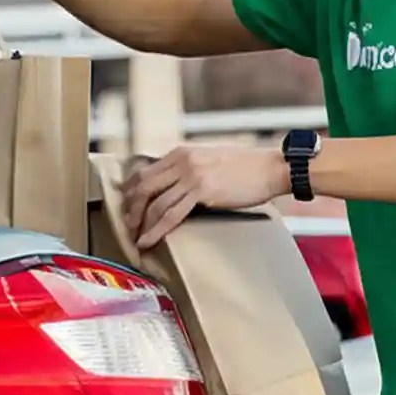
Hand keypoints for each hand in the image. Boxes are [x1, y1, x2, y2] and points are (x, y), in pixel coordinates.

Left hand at [121, 144, 290, 249]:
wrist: (269, 167)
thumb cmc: (245, 166)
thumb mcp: (209, 158)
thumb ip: (189, 167)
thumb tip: (174, 185)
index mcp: (181, 153)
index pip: (144, 172)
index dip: (130, 192)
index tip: (126, 207)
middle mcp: (182, 161)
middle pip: (143, 186)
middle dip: (131, 209)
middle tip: (127, 226)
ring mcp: (191, 176)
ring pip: (154, 203)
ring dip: (140, 223)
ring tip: (134, 239)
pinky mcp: (202, 192)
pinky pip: (171, 215)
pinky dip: (155, 230)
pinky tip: (147, 241)